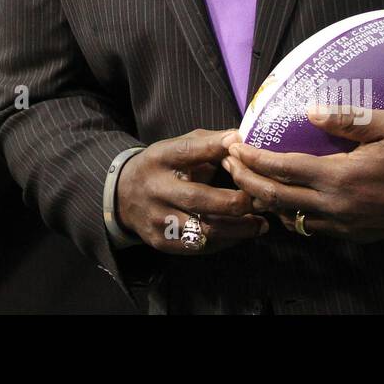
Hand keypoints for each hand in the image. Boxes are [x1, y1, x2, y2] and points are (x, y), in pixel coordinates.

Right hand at [116, 128, 267, 253]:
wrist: (123, 195)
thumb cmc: (164, 167)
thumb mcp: (178, 147)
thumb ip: (209, 143)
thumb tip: (244, 137)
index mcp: (160, 158)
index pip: (188, 151)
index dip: (214, 148)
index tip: (241, 147)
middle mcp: (156, 188)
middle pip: (199, 199)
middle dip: (235, 202)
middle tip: (259, 200)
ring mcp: (157, 217)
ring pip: (204, 230)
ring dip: (238, 229)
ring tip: (260, 224)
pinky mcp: (161, 240)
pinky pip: (200, 246)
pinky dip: (226, 241)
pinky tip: (240, 234)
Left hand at [222, 107, 383, 242]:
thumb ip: (348, 119)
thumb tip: (309, 111)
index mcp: (343, 177)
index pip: (284, 169)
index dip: (253, 158)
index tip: (232, 146)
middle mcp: (340, 206)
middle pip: (277, 198)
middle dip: (247, 180)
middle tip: (228, 163)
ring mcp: (348, 224)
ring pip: (292, 218)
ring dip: (266, 200)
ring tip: (248, 180)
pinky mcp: (358, 234)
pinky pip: (313, 228)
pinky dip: (291, 215)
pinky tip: (284, 201)